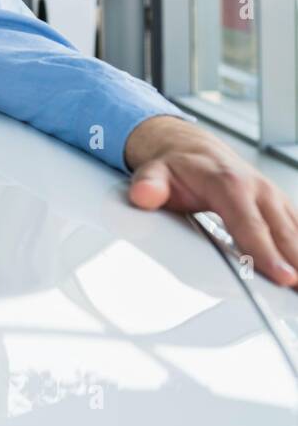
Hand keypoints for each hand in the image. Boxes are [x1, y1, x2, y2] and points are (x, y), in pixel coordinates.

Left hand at [125, 115, 297, 286]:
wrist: (194, 150)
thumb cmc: (178, 167)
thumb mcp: (154, 171)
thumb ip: (148, 184)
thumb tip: (143, 195)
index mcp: (229, 183)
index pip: (250, 223)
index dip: (265, 251)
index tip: (281, 276)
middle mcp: (258, 189)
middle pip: (282, 232)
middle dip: (294, 261)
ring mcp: (273, 197)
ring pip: (296, 231)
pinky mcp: (281, 206)